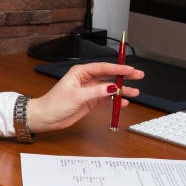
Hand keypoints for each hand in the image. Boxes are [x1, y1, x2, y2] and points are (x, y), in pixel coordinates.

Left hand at [26, 62, 144, 132]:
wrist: (47, 117)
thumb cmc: (55, 103)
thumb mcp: (77, 95)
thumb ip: (96, 91)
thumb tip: (112, 86)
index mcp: (80, 72)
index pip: (103, 67)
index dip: (118, 68)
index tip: (130, 70)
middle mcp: (86, 79)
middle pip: (109, 75)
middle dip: (123, 75)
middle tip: (138, 75)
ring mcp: (89, 90)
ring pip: (110, 87)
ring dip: (122, 90)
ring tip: (135, 92)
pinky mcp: (91, 101)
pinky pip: (107, 98)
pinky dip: (115, 100)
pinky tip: (124, 102)